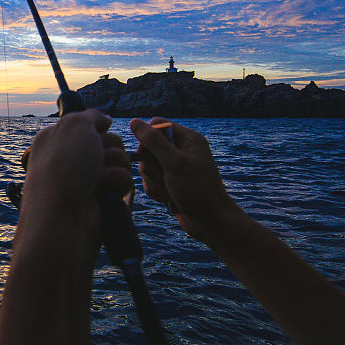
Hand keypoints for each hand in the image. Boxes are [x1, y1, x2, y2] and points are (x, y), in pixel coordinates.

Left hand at [19, 109, 132, 258]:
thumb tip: (105, 120)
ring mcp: (89, 178)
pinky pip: (124, 180)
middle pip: (110, 140)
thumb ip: (91, 115)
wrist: (63, 217)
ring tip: (98, 178)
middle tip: (94, 159)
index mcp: (59, 139)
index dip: (96, 127)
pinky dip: (118, 182)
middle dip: (108, 146)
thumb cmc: (63, 168)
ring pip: (121, 159)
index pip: (90, 124)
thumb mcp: (75, 126)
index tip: (95, 131)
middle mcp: (73, 158)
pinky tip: (106, 190)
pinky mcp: (104, 197)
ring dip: (115, 164)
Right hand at [130, 117, 240, 245]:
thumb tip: (134, 122)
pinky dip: (156, 190)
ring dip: (154, 181)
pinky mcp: (170, 183)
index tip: (148, 153)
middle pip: (149, 148)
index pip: (158, 125)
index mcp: (188, 139)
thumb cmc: (197, 190)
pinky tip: (168, 198)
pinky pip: (151, 181)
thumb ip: (153, 141)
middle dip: (152, 166)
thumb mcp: (174, 162)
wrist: (210, 222)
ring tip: (170, 190)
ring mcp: (176, 168)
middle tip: (166, 176)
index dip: (148, 138)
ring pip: (147, 167)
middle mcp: (182, 151)